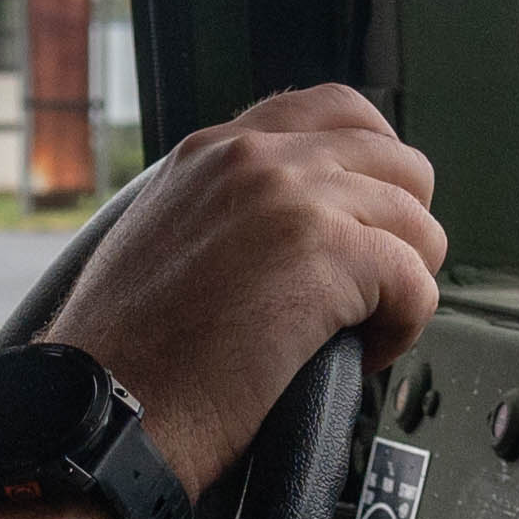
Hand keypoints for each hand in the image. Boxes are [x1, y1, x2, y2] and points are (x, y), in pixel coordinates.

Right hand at [39, 87, 441, 488]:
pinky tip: (359, 357)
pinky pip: (418, 284)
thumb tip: (297, 231)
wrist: (100, 410)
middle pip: (397, 160)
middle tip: (372, 290)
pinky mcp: (323, 255)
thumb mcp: (163, 241)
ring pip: (418, 224)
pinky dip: (403, 330)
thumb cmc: (123, 360)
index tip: (372, 221)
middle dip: (403, 231)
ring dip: (403, 287)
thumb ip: (228, 210)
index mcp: (213, 150)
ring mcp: (290, 198)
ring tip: (358, 333)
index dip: (376, 165)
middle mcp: (252, 157)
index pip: (333, 108)